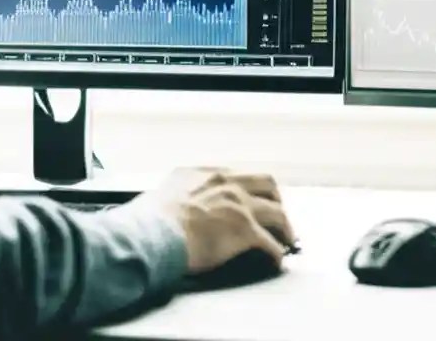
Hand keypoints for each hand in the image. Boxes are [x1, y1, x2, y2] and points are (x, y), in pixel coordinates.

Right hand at [139, 167, 294, 274]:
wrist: (151, 234)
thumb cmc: (148, 221)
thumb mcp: (164, 193)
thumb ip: (180, 194)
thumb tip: (175, 207)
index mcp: (206, 174)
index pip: (238, 175)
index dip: (250, 189)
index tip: (253, 199)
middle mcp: (227, 183)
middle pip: (267, 184)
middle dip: (276, 200)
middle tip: (277, 215)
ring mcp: (239, 204)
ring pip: (277, 212)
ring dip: (285, 227)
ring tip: (287, 239)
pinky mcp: (245, 230)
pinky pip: (271, 243)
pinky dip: (277, 253)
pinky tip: (277, 261)